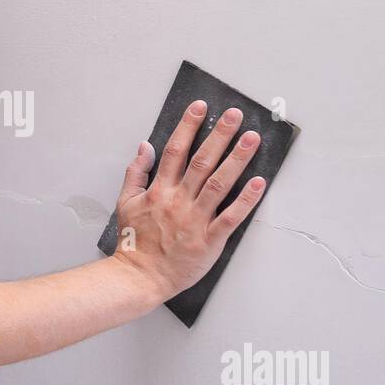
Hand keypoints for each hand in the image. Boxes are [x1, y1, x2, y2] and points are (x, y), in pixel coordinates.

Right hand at [112, 100, 265, 300]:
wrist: (139, 277)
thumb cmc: (134, 243)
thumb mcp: (126, 202)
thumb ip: (136, 172)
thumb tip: (144, 146)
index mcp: (159, 191)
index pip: (175, 151)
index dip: (188, 126)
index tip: (201, 108)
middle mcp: (178, 201)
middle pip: (202, 161)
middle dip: (219, 135)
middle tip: (235, 115)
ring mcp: (195, 220)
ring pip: (219, 184)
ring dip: (237, 159)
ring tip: (251, 139)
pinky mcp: (209, 241)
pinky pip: (230, 218)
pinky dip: (245, 201)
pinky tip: (258, 184)